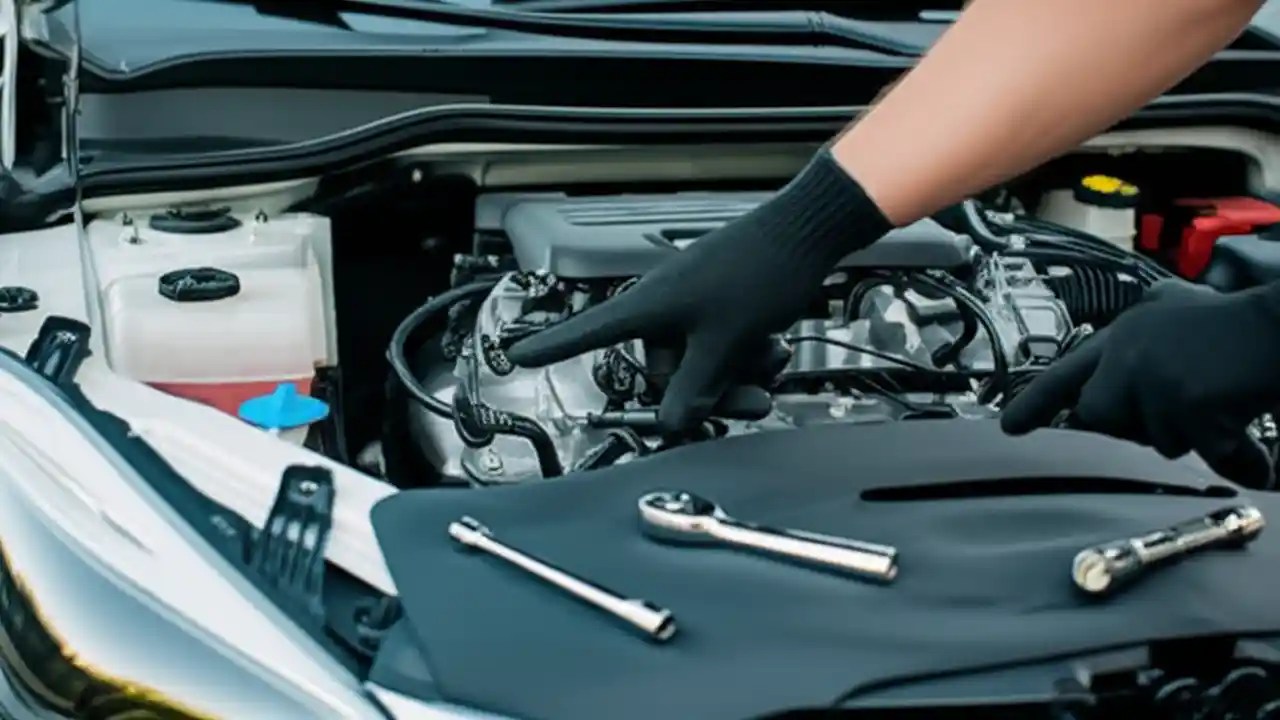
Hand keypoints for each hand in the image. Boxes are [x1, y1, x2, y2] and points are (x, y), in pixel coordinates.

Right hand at [505, 149, 891, 432]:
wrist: (809, 230)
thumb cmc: (761, 270)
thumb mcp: (724, 344)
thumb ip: (694, 390)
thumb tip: (671, 424)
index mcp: (649, 307)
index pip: (588, 331)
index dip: (552, 346)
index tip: (517, 353)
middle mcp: (665, 305)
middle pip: (665, 370)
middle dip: (707, 390)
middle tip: (747, 400)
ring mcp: (695, 305)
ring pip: (700, 363)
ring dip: (736, 375)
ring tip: (770, 364)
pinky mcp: (722, 304)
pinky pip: (721, 347)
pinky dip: (747, 356)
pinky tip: (775, 350)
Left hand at [1000, 279, 1279, 487]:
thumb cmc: (1237, 324)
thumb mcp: (1174, 310)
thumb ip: (1136, 340)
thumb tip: (1111, 374)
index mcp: (1123, 333)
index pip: (1066, 372)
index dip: (1035, 402)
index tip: (1009, 427)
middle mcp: (1129, 353)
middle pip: (1101, 417)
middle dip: (1136, 423)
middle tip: (1182, 403)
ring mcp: (1156, 379)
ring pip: (1155, 438)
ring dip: (1191, 433)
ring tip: (1221, 400)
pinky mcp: (1188, 404)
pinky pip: (1202, 451)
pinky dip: (1233, 454)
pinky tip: (1249, 437)